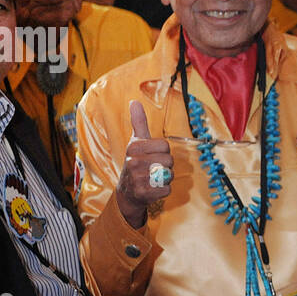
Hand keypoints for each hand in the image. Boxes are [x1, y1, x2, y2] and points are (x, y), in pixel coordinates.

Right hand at [116, 100, 172, 228]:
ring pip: (169, 175)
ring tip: (153, 178)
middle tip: (153, 168)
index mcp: (133, 147)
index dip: (163, 151)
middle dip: (166, 166)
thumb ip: (138, 122)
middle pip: (169, 160)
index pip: (165, 145)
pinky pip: (167, 189)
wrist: (127, 192)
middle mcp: (133, 162)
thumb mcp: (136, 142)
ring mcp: (137, 179)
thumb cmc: (135, 162)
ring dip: (165, 178)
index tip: (152, 155)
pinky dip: (164, 190)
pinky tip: (153, 189)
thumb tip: (134, 101)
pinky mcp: (143, 194)